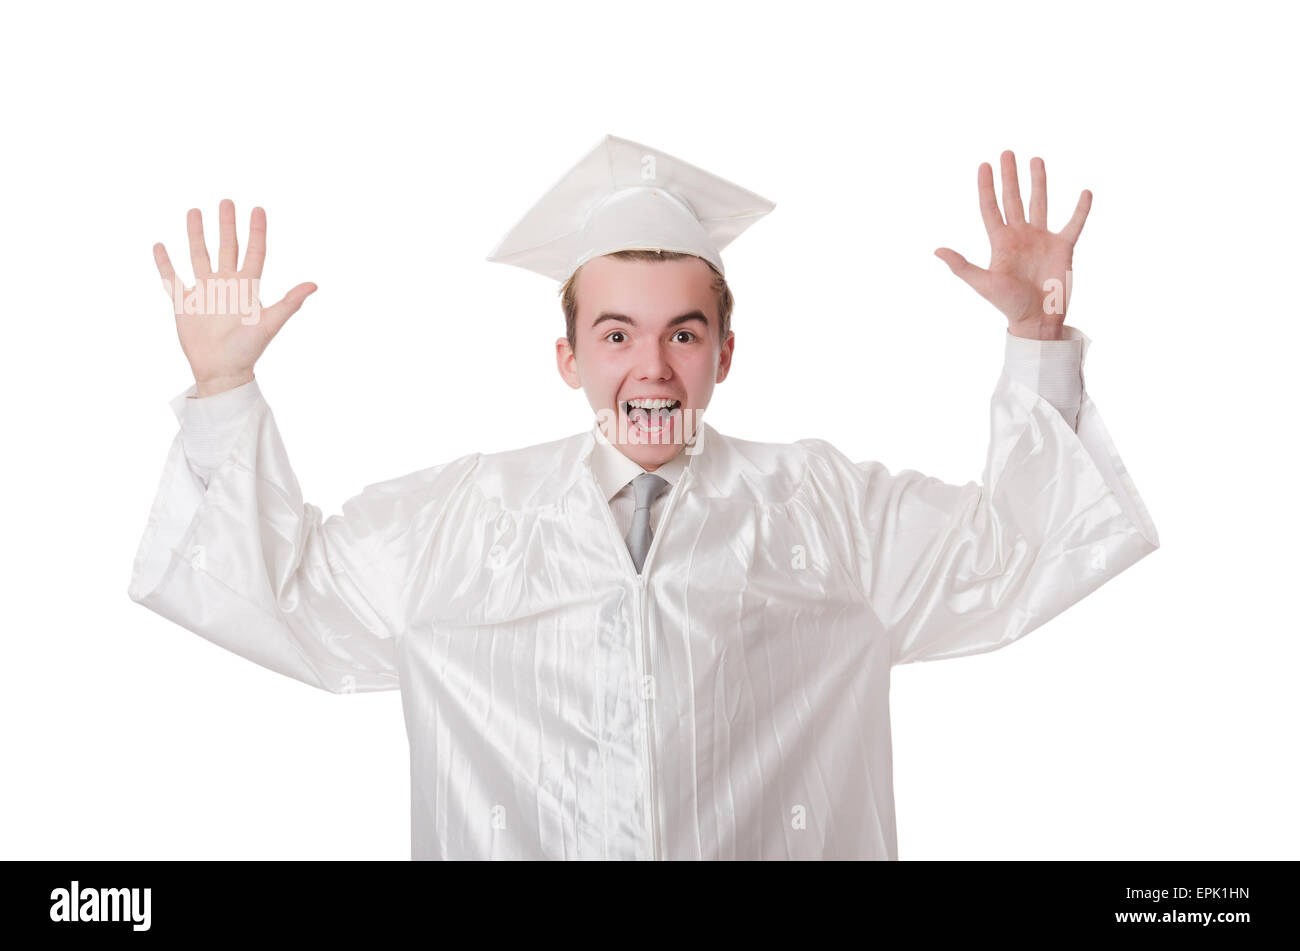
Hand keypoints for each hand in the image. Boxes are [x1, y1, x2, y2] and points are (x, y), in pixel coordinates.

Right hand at [153, 199, 316, 395]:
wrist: (222, 370)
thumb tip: (314, 285)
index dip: (256, 231)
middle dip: (227, 224)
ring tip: (194, 211)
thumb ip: (289, 303)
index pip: (254, 251)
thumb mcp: (270, 323)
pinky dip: (164, 263)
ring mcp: (205, 291)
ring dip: (196, 234)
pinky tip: (159, 245)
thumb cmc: (248, 350)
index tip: (257, 208)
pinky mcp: (184, 302)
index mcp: (247, 286)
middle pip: (227, 246)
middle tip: (226, 201)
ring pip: (199, 254)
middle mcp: (226, 284)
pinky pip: (171, 278)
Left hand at [934, 151, 1090, 340]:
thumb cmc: (1008, 304)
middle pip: (1013, 199)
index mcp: (1001, 242)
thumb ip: (961, 265)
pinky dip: (1080, 209)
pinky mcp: (1063, 247)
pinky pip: (1074, 223)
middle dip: (1010, 176)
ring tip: (1036, 160)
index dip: (986, 186)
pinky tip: (1085, 192)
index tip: (984, 164)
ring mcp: (1042, 239)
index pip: (990, 207)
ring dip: (1038, 182)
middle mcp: (1020, 236)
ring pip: (1040, 203)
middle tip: (1007, 152)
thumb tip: (937, 249)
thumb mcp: (983, 283)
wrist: (1037, 319)